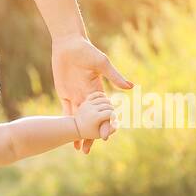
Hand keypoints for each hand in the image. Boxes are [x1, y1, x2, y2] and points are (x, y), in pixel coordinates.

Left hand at [52, 34, 131, 153]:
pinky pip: (65, 111)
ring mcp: (76, 97)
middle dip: (91, 136)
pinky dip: (66, 122)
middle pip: (91, 121)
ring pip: (78, 120)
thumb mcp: (102, 63)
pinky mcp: (64, 94)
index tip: (106, 137)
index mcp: (99, 92)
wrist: (68, 44)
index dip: (105, 125)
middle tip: (88, 151)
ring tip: (78, 149)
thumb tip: (131, 87)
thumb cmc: (87, 50)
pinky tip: (66, 134)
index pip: (104, 113)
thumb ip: (114, 76)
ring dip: (78, 133)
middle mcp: (88, 97)